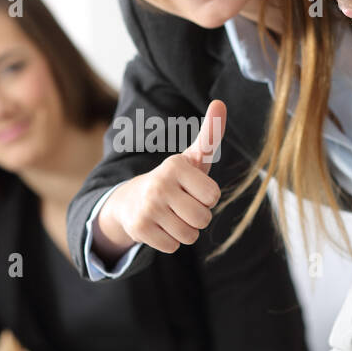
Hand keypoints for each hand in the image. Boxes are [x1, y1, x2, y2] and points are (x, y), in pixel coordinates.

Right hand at [93, 99, 226, 257]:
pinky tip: (159, 227)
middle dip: (197, 216)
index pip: (213, 196)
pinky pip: (173, 247)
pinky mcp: (139, 230)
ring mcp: (147, 208)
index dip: (206, 197)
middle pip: (203, 218)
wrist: (131, 201)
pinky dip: (170, 241)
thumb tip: (220, 103)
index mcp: (175, 165)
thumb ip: (210, 133)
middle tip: (181, 205)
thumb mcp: (193, 157)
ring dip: (185, 230)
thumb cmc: (174, 179)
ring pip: (189, 235)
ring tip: (171, 216)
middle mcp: (159, 184)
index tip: (192, 189)